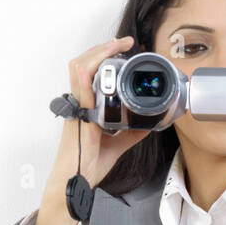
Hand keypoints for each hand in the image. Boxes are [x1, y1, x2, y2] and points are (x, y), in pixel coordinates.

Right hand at [35, 36, 149, 224]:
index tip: (126, 50)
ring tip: (117, 45)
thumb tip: (149, 124)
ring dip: (99, 52)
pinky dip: (88, 70)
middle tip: (125, 42)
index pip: (91, 72)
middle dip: (104, 48)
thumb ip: (131, 132)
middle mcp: (80, 102)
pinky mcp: (79, 115)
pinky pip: (80, 86)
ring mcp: (78, 107)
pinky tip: (99, 62)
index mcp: (87, 106)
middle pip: (85, 63)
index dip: (105, 57)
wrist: (76, 182)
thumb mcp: (118, 144)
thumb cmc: (88, 164)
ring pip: (80, 67)